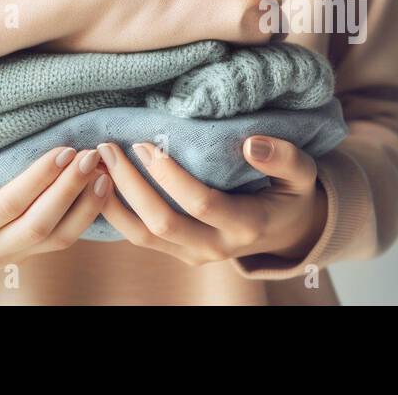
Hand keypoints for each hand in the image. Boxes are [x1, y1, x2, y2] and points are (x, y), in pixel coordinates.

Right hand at [0, 143, 111, 270]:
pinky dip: (86, 216)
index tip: (64, 150)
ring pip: (58, 239)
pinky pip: (62, 240)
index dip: (39, 179)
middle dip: (70, 190)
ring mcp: (11, 257)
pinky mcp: (27, 255)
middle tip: (93, 156)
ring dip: (86, 206)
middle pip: (40, 224)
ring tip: (106, 173)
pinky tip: (101, 188)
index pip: (9, 204)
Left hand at [97, 136, 327, 265]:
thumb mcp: (302, 173)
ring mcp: (195, 255)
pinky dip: (116, 213)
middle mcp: (217, 247)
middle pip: (162, 224)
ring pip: (143, 236)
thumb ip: (283, 158)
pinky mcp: (180, 253)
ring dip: (114, 202)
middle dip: (130, 186)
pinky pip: (141, 238)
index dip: (171, 177)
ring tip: (95, 167)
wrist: (286, 231)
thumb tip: (251, 143)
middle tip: (109, 149)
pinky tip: (100, 185)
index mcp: (247, 224)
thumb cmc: (291, 193)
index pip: (201, 204)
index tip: (148, 144)